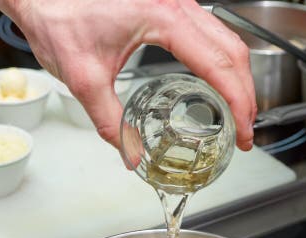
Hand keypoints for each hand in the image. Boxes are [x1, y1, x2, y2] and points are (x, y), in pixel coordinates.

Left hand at [0, 0, 256, 150]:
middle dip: (247, 93)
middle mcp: (177, 4)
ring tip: (236, 113)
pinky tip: (213, 85)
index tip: (244, 133)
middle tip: (246, 131)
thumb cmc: (59, 17)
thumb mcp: (83, 78)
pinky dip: (220, 61)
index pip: (218, 64)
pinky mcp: (167, 5)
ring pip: (225, 37)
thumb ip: (110, 120)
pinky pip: (208, 31)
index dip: (238, 103)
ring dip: (236, 76)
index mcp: (164, 17)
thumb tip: (131, 154)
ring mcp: (175, 2)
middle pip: (233, 49)